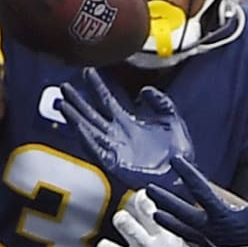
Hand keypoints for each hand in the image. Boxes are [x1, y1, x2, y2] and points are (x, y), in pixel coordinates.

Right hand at [58, 68, 195, 194]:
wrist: (183, 174)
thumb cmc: (178, 151)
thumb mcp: (171, 118)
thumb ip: (160, 101)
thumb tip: (144, 90)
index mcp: (127, 122)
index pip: (106, 100)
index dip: (97, 86)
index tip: (87, 72)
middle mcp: (116, 135)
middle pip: (91, 115)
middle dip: (77, 101)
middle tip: (64, 87)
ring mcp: (114, 149)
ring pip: (89, 131)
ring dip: (76, 119)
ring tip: (64, 105)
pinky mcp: (115, 164)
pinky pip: (97, 151)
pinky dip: (87, 140)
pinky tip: (80, 128)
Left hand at [149, 156, 247, 246]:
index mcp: (221, 216)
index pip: (199, 190)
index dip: (187, 174)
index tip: (175, 161)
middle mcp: (209, 231)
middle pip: (181, 213)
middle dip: (165, 200)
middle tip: (149, 191)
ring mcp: (209, 245)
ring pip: (183, 231)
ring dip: (168, 221)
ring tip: (155, 215)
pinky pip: (193, 244)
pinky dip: (185, 238)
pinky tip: (181, 237)